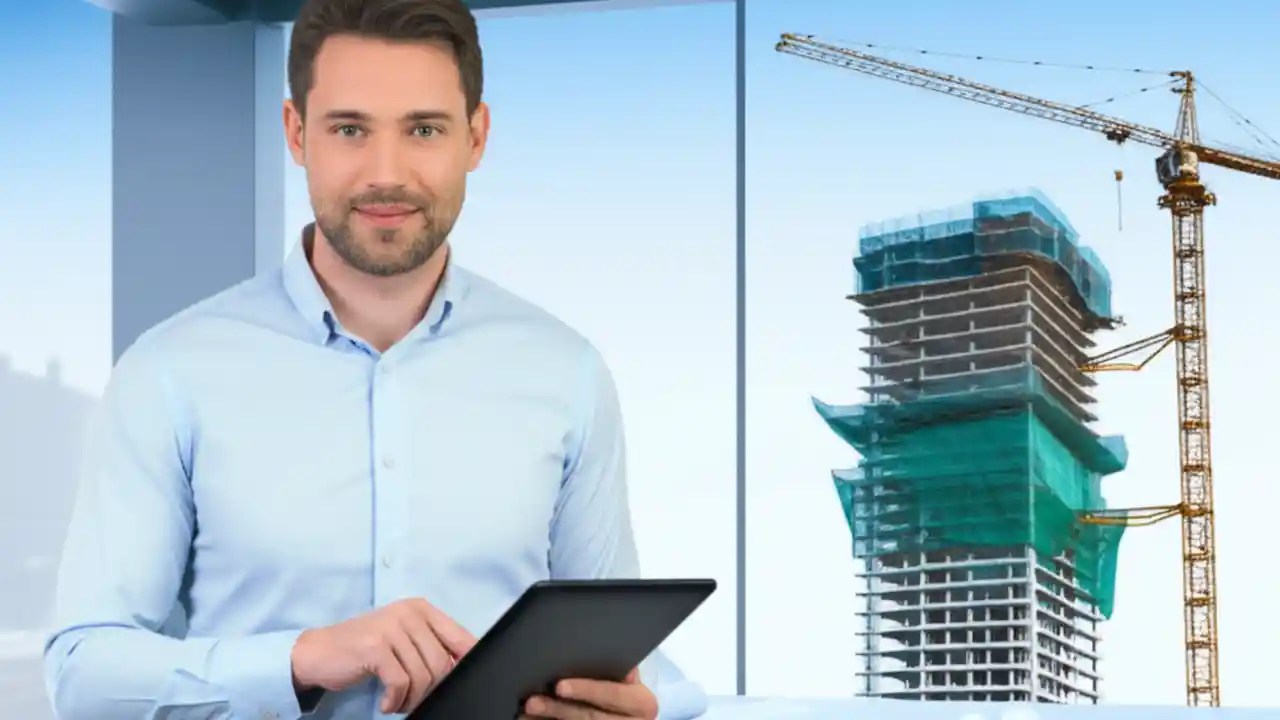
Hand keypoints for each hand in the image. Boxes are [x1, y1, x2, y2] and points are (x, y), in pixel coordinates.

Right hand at [290, 597, 476, 713]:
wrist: (319, 652)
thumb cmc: (365, 649)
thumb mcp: (402, 639)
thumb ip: (431, 646)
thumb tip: (463, 666)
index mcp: (421, 609)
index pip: (460, 637)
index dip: (466, 663)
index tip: (463, 682)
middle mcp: (409, 613)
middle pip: (442, 663)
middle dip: (431, 690)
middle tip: (414, 700)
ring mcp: (391, 628)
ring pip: (423, 676)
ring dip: (412, 699)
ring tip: (398, 703)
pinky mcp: (375, 647)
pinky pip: (401, 682)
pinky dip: (395, 700)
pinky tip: (385, 703)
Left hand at [520, 667, 657, 719]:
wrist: (627, 716)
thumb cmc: (626, 691)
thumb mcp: (629, 680)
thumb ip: (618, 668)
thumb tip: (597, 649)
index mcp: (643, 703)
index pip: (614, 694)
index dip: (587, 689)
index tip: (560, 686)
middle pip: (590, 717)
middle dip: (558, 709)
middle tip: (532, 701)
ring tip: (526, 711)